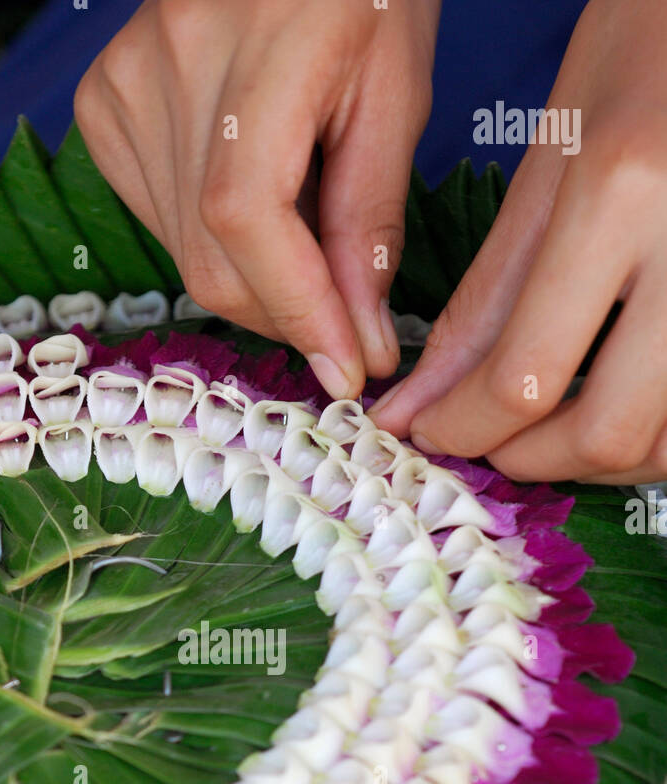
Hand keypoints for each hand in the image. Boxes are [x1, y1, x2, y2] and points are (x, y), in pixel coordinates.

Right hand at [75, 0, 439, 398]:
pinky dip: (215, 242)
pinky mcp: (102, 104)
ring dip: (256, 278)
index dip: (298, 309)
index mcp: (259, 42)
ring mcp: (121, 84)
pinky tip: (253, 196)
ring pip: (185, 253)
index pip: (248, 216)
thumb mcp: (397, 97)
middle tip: (345, 326)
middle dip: (286, 314)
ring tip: (306, 221)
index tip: (350, 368)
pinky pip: (160, 221)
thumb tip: (360, 344)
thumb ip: (370, 224)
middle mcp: (166, 61)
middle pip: (210, 256)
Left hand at [372, 0, 666, 484]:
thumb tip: (424, 400)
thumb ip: (489, 290)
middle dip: (530, 458)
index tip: (430, 431)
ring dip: (597, 458)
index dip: (464, 427)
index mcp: (622, 190)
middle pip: (607, 431)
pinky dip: (654, 431)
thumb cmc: (653, 41)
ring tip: (550, 428)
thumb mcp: (555, 152)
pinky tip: (615, 403)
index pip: (524, 373)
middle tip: (491, 442)